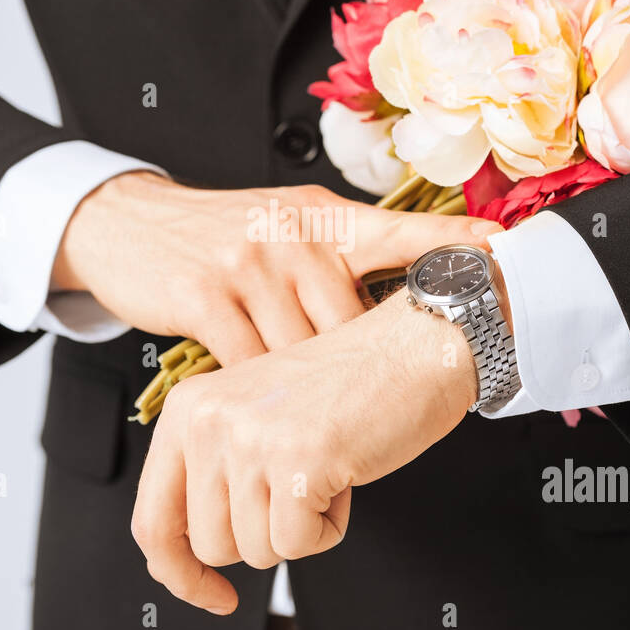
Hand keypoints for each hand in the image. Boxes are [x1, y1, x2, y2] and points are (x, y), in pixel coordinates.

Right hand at [51, 171, 501, 364]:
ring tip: (310, 412)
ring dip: (308, 392)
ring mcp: (250, 263)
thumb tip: (393, 309)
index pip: (400, 231)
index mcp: (323, 217)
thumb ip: (336, 259)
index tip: (500, 248)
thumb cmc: (219, 237)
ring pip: (305, 354)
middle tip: (370, 397)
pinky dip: (261, 395)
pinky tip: (261, 406)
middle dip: (360, 367)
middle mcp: (294, 234)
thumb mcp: (285, 227)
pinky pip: (253, 365)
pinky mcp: (206, 295)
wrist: (130, 224)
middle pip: (353, 323)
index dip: (452, 240)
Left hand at [131, 282, 506, 613]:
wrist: (413, 348)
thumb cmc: (347, 385)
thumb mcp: (254, 417)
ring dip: (301, 528)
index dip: (178, 574)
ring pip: (257, 552)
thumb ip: (213, 472)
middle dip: (263, 536)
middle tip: (297, 486)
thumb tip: (185, 556)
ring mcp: (250, 440)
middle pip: (211, 547)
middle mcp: (209, 421)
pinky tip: (342, 476)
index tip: (211, 593)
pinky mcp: (296, 462)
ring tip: (322, 471)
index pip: (151, 520)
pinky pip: (300, 544)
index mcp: (189, 409)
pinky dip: (330, 527)